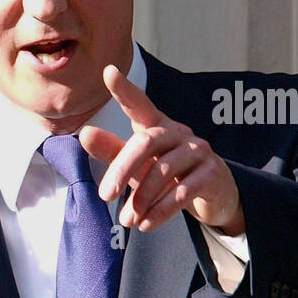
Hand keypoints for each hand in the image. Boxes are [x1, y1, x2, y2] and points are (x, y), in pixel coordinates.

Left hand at [80, 64, 244, 235]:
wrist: (211, 195)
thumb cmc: (166, 173)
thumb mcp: (137, 165)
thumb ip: (112, 151)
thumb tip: (85, 133)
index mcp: (157, 126)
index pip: (139, 104)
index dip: (124, 90)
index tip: (108, 72)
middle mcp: (178, 132)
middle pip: (146, 142)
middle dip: (122, 169)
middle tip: (105, 196)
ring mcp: (199, 151)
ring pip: (164, 170)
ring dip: (141, 198)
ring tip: (125, 220)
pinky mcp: (212, 174)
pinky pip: (183, 191)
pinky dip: (161, 210)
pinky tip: (145, 224)